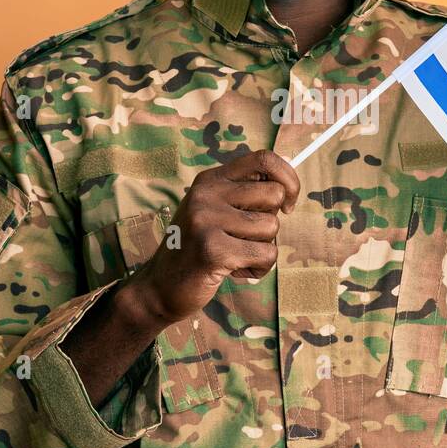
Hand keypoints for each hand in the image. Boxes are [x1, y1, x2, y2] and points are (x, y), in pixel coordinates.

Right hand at [125, 149, 299, 326]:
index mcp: (210, 180)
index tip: (286, 204)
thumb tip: (287, 187)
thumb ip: (244, 196)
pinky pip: (266, 255)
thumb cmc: (197, 250)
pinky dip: (258, 268)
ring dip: (262, 249)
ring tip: (234, 256)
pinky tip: (233, 270)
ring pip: (271, 227)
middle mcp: (206, 194)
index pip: (264, 159)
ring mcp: (207, 220)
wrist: (158, 288)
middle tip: (245, 238)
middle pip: (274, 194)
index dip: (288, 178)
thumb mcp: (214, 212)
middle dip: (270, 222)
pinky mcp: (214, 250)